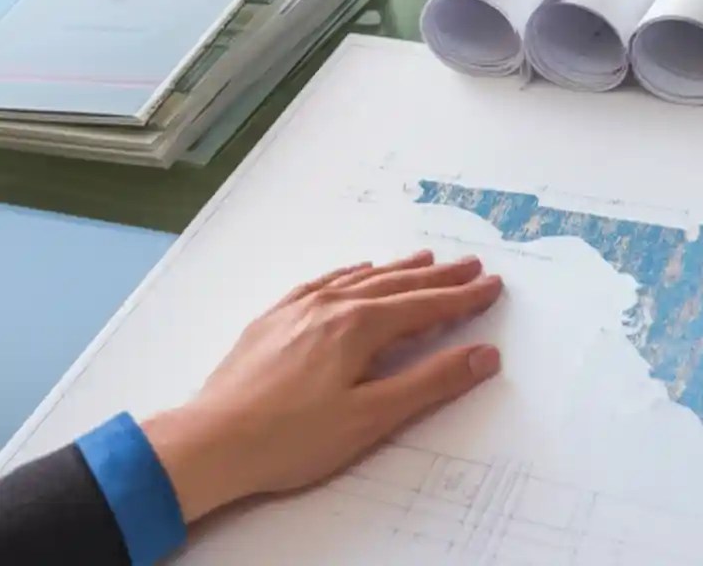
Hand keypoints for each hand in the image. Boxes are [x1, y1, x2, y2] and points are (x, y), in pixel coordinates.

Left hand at [141, 251, 503, 521]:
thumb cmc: (291, 437)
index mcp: (359, 327)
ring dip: (398, 270)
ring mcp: (298, 310)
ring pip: (360, 279)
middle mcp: (331, 307)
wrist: (210, 442)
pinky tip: (356, 272)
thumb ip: (431, 382)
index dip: (463, 298)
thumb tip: (483, 356)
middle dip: (439, 278)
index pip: (426, 307)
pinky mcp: (273, 321)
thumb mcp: (372, 417)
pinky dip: (348, 274)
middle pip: (397, 285)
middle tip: (471, 267)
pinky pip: (321, 284)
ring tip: (426, 260)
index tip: (492, 286)